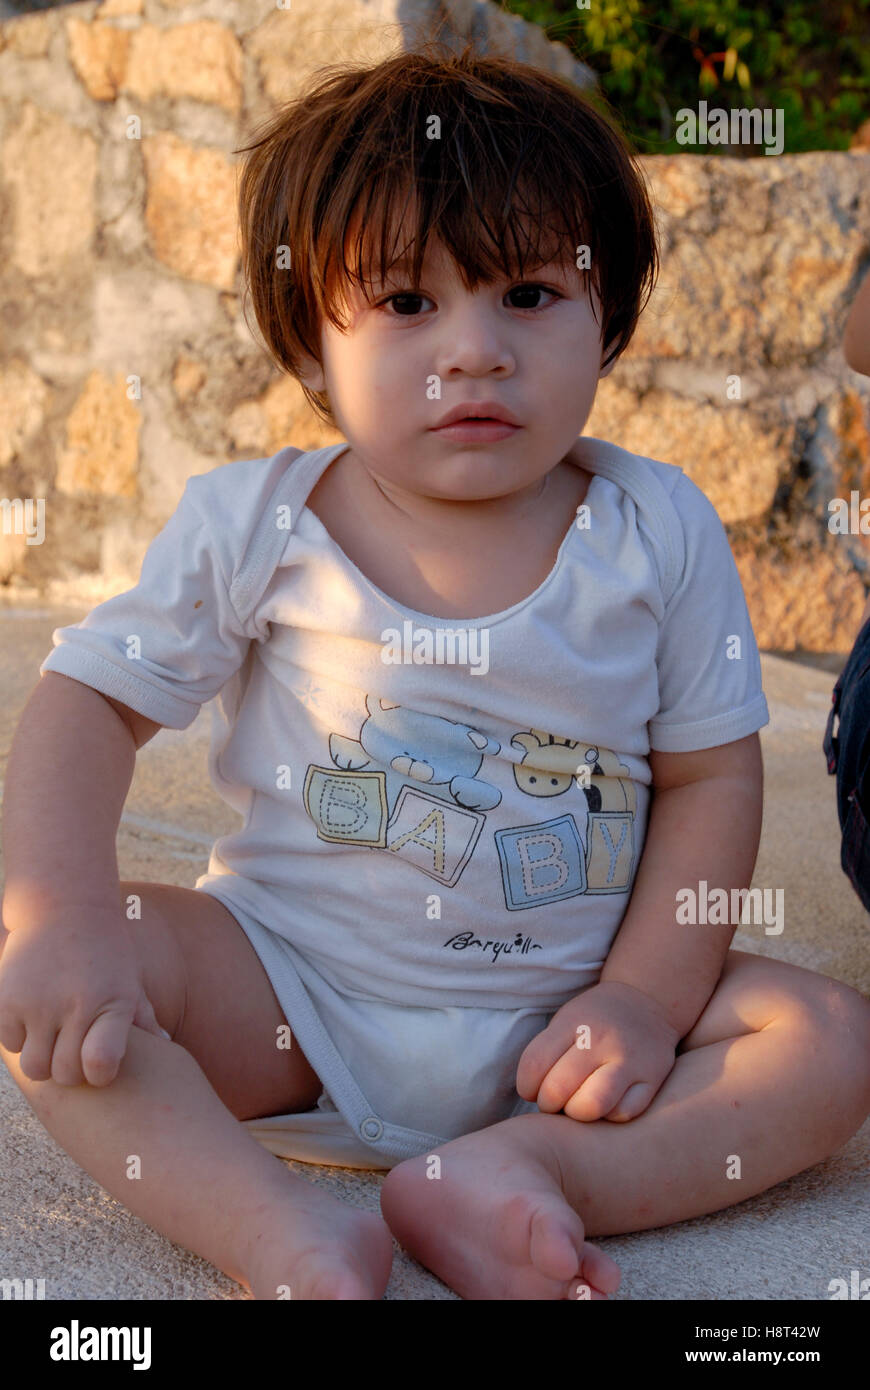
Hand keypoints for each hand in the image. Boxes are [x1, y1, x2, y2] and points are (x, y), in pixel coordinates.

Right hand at [0, 910, 166, 1087]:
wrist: (64, 906)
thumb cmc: (105, 951)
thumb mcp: (129, 980)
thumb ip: (143, 1018)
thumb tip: (167, 1047)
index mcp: (114, 1003)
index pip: (100, 1064)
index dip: (100, 1074)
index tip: (100, 1065)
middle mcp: (76, 1005)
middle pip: (65, 1075)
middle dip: (70, 1070)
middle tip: (73, 1049)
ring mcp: (38, 1003)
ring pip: (34, 1068)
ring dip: (43, 1059)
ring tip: (53, 1037)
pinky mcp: (6, 998)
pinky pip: (9, 1044)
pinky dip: (19, 1038)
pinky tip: (33, 1018)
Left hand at [515, 981, 680, 1121]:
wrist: (646, 1003)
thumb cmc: (594, 1021)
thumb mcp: (566, 1021)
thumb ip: (548, 1053)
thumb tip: (532, 1096)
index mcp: (575, 1021)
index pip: (534, 1064)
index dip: (526, 1087)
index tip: (532, 1090)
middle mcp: (602, 1039)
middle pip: (558, 1088)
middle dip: (548, 1103)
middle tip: (554, 1100)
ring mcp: (630, 1059)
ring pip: (592, 1105)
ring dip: (577, 1113)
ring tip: (577, 1106)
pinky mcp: (653, 1079)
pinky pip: (623, 1113)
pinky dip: (609, 1115)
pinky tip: (606, 1104)